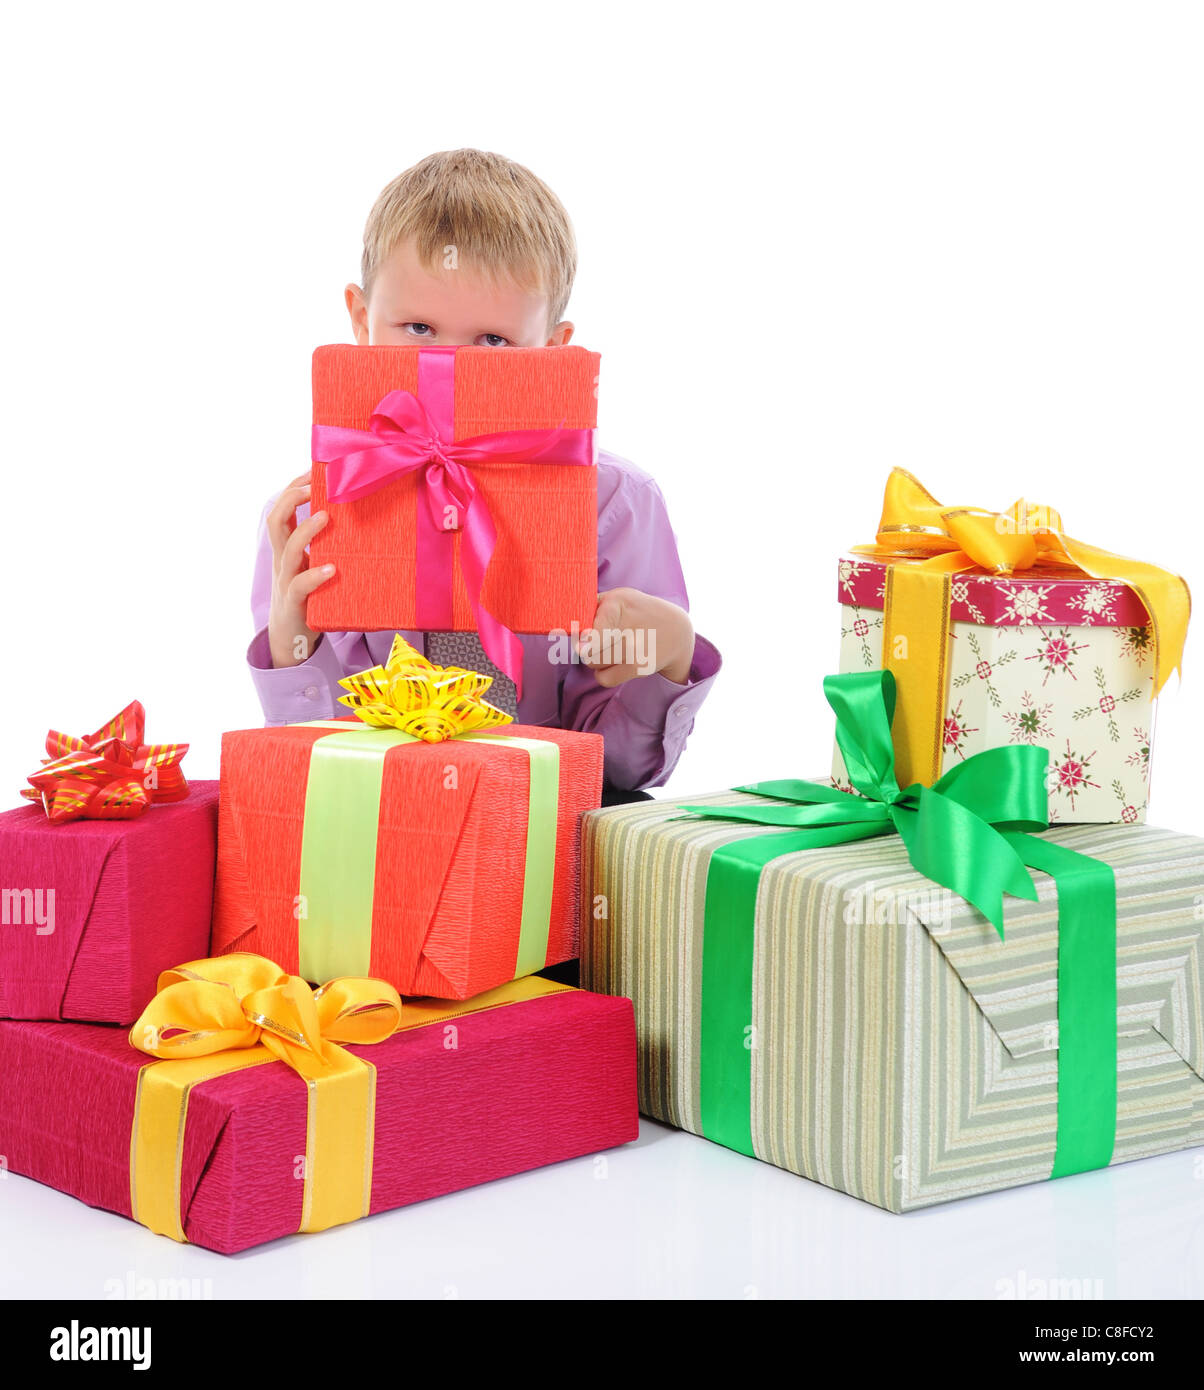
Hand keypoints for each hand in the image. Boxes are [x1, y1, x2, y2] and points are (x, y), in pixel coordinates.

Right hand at [266, 471, 333, 667]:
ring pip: (288, 550)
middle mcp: (283, 559)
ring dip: (306, 531)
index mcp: (287, 547)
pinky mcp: (295, 603)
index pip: (283, 508)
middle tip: (312, 485)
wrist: (293, 639)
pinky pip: (301, 586)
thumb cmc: (312, 596)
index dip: (293, 487)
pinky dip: (315, 575)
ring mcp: (286, 580)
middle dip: (291, 498)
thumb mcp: (317, 564)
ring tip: (324, 516)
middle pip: (276, 520)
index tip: (313, 469)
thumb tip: (364, 520)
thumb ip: (330, 545)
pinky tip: (331, 569)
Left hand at [577, 587, 695, 686]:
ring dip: (594, 659)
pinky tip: (613, 663)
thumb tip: (561, 630)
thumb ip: (590, 608)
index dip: (580, 637)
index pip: (589, 628)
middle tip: (596, 641)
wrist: (675, 631)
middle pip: (585, 648)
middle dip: (585, 647)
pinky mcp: (638, 667)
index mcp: (619, 602)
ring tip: (609, 648)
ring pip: (592, 662)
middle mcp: (628, 625)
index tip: (580, 640)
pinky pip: (603, 678)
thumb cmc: (637, 612)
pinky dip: (603, 674)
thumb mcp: (618, 598)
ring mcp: (634, 648)